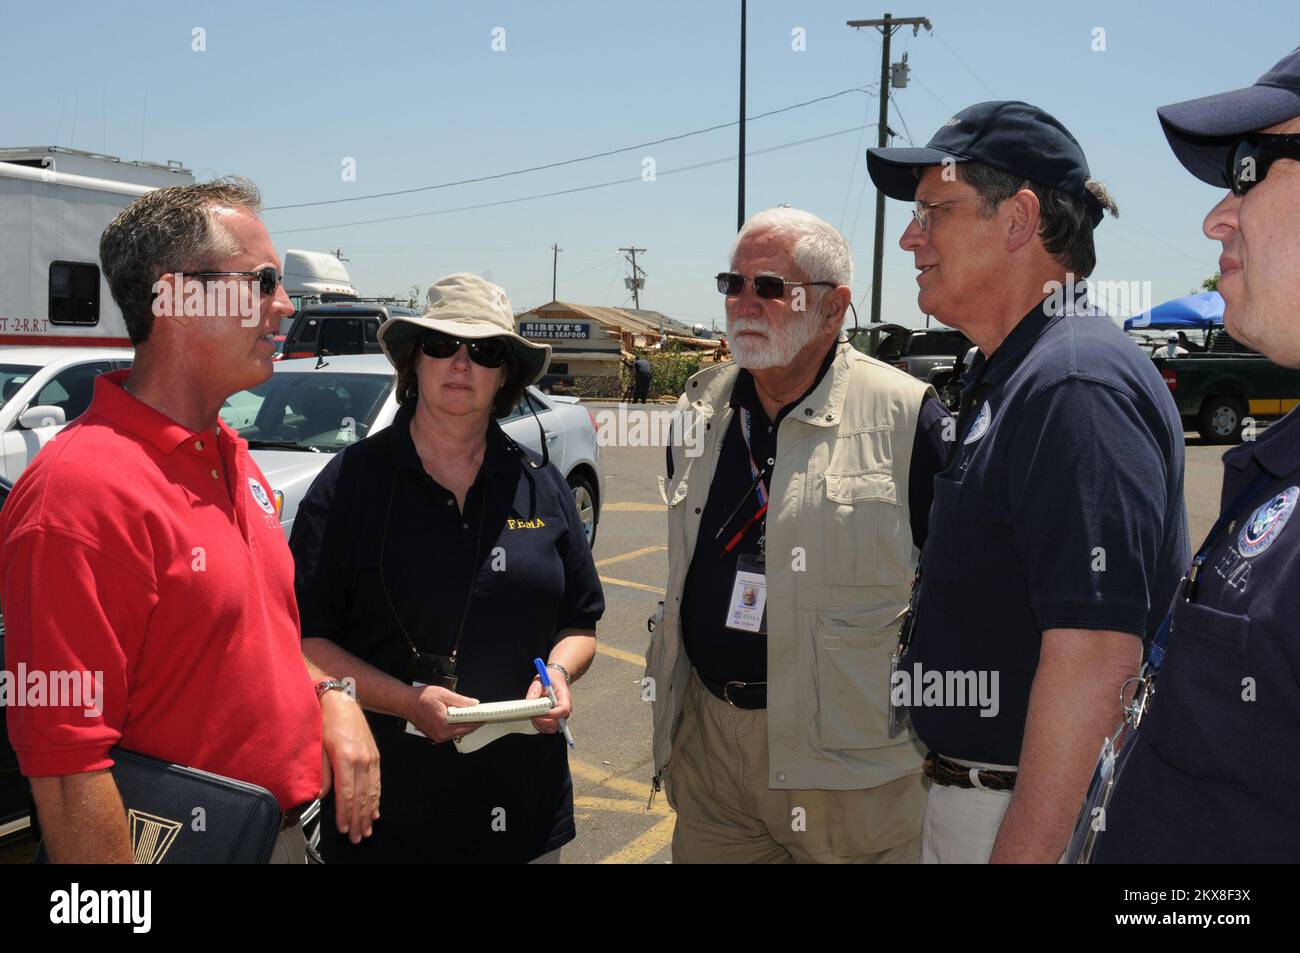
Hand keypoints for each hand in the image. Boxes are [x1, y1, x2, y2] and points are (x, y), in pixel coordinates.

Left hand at [319, 690, 380, 843]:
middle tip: (356, 836)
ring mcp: (371, 757)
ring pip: (372, 791)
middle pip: (362, 796)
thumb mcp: (318, 746)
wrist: (341, 700)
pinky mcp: (375, 755)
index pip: (346, 794)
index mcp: (346, 758)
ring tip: (366, 829)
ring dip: (369, 812)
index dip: (345, 814)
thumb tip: (322, 794)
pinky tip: (376, 810)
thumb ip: (322, 772)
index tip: (342, 828)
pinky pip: (378, 781)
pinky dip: (377, 798)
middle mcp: (362, 759)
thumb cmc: (327, 720)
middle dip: (359, 820)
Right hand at [406, 683, 483, 742]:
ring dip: (464, 724)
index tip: (485, 715)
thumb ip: (460, 700)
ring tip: (467, 713)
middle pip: (464, 730)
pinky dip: (456, 725)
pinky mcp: (436, 736)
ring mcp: (438, 737)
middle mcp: (441, 734)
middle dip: (472, 721)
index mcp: (444, 724)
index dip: (478, 719)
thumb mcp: (443, 694)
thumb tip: (473, 703)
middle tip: (478, 712)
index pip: (467, 725)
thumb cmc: (420, 698)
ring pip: (458, 732)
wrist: (405, 702)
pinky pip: (450, 732)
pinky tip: (457, 717)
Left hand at [526, 670, 571, 733]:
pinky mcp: (555, 720)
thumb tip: (529, 702)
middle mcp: (565, 709)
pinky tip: (535, 717)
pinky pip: (548, 729)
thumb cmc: (550, 680)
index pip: (563, 710)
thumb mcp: (541, 679)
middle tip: (533, 714)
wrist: (556, 680)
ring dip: (540, 724)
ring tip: (533, 714)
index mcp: (565, 697)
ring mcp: (561, 716)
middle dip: (542, 721)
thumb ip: (535, 690)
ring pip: (552, 728)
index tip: (539, 712)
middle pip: (557, 723)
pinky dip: (540, 726)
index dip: (551, 714)